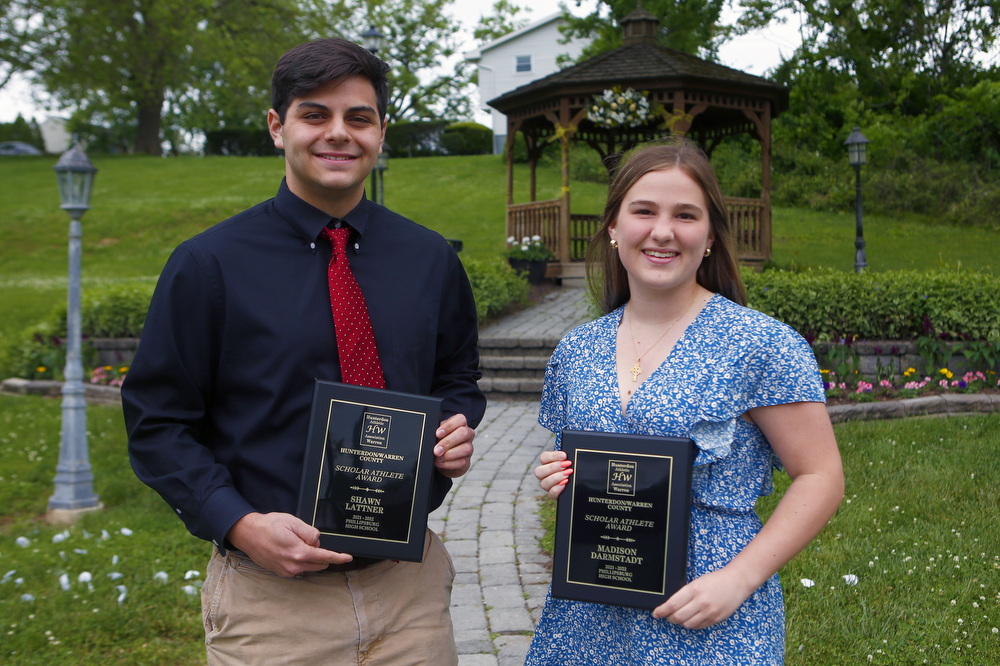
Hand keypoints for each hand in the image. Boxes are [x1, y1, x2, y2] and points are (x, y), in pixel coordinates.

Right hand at [226, 512, 352, 577]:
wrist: (248, 534)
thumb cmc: (269, 525)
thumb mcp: (293, 522)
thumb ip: (310, 533)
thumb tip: (317, 542)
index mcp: (298, 553)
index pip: (325, 557)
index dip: (338, 557)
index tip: (348, 558)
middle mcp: (293, 566)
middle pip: (319, 563)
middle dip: (322, 553)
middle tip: (309, 539)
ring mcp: (286, 571)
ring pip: (309, 566)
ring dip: (311, 557)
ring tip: (296, 542)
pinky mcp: (281, 573)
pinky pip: (299, 568)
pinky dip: (301, 560)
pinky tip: (291, 549)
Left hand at [434, 413, 474, 477]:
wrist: (441, 458)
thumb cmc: (439, 442)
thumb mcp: (437, 434)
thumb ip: (437, 433)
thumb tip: (430, 435)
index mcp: (460, 424)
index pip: (460, 419)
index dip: (449, 426)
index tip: (437, 434)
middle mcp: (468, 434)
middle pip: (464, 433)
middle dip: (448, 442)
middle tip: (436, 450)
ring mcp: (469, 448)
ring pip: (465, 449)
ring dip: (449, 455)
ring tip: (437, 457)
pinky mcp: (467, 461)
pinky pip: (462, 462)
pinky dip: (449, 464)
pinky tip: (440, 463)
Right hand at [534, 450, 572, 499]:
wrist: (580, 483)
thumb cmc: (574, 468)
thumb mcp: (571, 461)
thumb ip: (568, 458)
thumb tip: (567, 457)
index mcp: (547, 464)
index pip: (543, 457)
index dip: (553, 456)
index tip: (564, 456)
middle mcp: (545, 475)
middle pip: (539, 471)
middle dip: (553, 467)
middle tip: (566, 465)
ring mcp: (548, 486)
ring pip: (543, 483)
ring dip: (555, 478)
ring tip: (567, 474)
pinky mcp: (553, 495)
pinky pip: (551, 493)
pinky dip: (557, 488)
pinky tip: (565, 483)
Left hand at [652, 568, 753, 628]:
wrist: (736, 582)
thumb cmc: (715, 580)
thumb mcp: (697, 582)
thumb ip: (685, 594)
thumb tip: (671, 605)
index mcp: (694, 589)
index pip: (672, 604)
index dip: (661, 611)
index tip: (656, 613)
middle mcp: (701, 602)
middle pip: (678, 617)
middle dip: (669, 618)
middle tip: (666, 615)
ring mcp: (709, 612)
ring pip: (687, 624)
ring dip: (680, 622)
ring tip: (679, 617)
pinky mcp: (716, 619)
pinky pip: (699, 626)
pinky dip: (691, 624)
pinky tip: (691, 618)